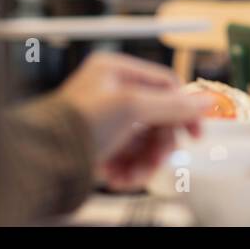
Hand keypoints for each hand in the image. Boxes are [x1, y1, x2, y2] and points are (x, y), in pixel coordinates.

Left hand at [54, 52, 211, 189]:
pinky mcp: (100, 146)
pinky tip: (120, 177)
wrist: (44, 161)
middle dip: (160, 144)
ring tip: (135, 175)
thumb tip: (205, 100)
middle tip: (160, 160)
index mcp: (115, 71)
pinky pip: (129, 156)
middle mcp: (111, 93)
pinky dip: (129, 170)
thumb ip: (172, 105)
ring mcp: (106, 121)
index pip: (164, 84)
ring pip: (145, 141)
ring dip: (145, 162)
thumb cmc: (76, 124)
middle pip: (157, 117)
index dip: (183, 108)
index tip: (194, 133)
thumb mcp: (132, 107)